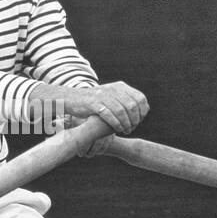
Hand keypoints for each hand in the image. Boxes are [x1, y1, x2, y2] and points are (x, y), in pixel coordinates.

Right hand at [31, 80, 147, 155]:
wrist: (71, 99)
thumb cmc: (93, 102)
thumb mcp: (111, 97)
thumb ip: (126, 101)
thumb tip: (145, 109)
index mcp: (120, 86)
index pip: (140, 98)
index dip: (142, 111)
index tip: (139, 120)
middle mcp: (113, 89)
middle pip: (132, 106)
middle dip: (135, 120)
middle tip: (132, 128)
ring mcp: (103, 95)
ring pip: (122, 111)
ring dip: (126, 124)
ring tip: (126, 131)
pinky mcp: (94, 103)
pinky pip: (110, 114)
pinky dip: (116, 124)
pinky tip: (118, 130)